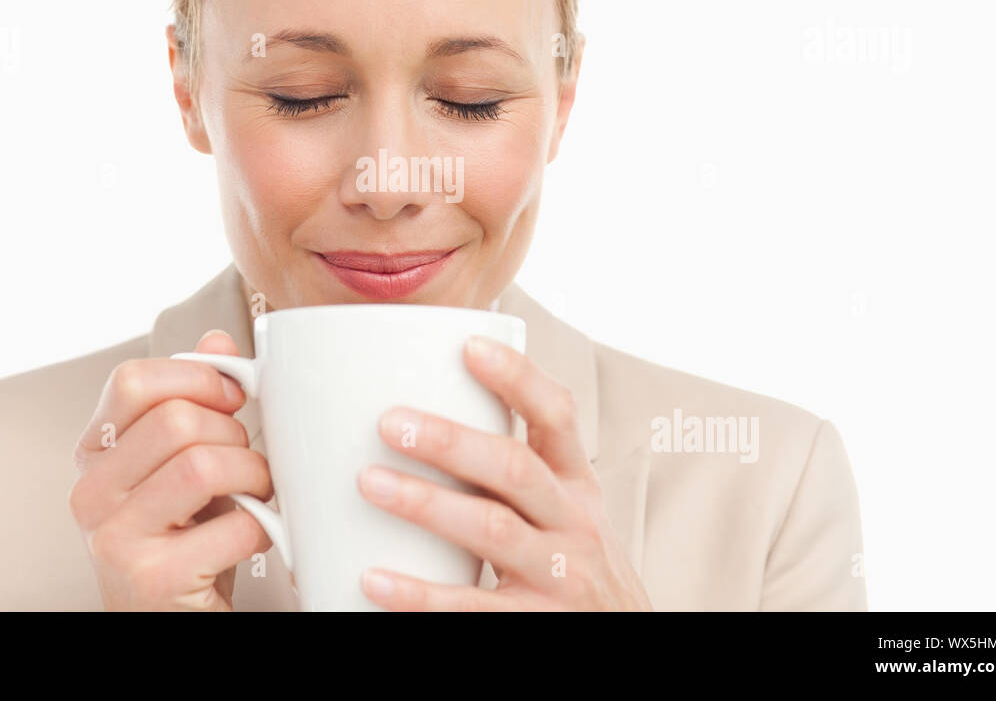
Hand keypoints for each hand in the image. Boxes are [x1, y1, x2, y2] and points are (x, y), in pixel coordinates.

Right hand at [69, 330, 274, 609]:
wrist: (174, 620)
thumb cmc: (183, 541)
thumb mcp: (185, 466)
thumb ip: (196, 402)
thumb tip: (217, 340)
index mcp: (95, 454)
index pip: (133, 380)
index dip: (197, 378)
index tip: (232, 398)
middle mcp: (90, 493)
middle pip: (176, 419)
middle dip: (234, 434)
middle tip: (246, 461)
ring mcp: (113, 538)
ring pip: (202, 464)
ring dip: (252, 475)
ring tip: (256, 494)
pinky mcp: (150, 579)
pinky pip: (232, 525)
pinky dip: (262, 528)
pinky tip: (254, 537)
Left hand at [356, 335, 651, 610]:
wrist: (626, 649)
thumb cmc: (573, 569)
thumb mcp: (566, 514)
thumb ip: (514, 474)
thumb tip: (427, 416)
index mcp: (576, 485)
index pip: (558, 416)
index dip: (517, 377)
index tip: (469, 345)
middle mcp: (575, 525)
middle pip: (515, 468)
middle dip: (450, 441)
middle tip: (388, 422)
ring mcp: (560, 577)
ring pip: (492, 529)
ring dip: (426, 503)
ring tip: (369, 482)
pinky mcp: (536, 626)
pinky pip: (473, 607)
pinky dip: (420, 596)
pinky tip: (374, 579)